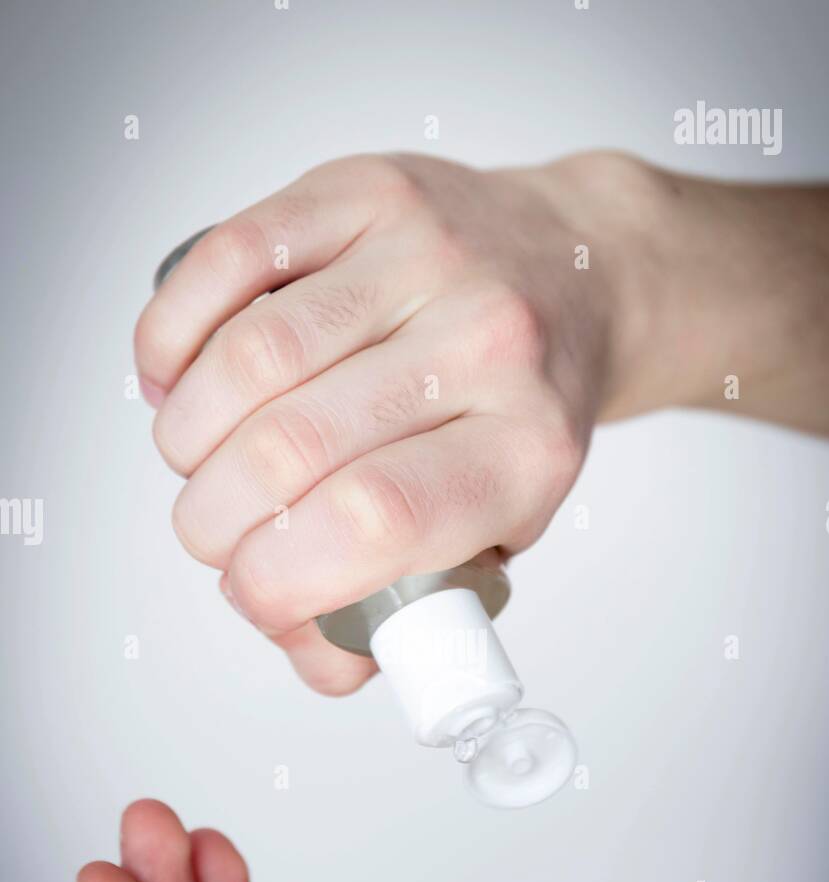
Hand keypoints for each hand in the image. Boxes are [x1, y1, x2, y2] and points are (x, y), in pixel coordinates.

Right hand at [133, 151, 646, 693]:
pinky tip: (175, 379)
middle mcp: (484, 343)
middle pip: (291, 446)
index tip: (250, 590)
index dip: (277, 576)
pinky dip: (173, 336)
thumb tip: (322, 661)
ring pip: (249, 358)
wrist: (575, 271)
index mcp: (524, 450)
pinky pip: (228, 259)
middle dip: (213, 518)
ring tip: (194, 462)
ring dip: (186, 436)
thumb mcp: (498, 529)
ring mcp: (424, 256)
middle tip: (214, 534)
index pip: (373, 521)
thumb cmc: (521, 413)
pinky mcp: (365, 192)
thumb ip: (402, 608)